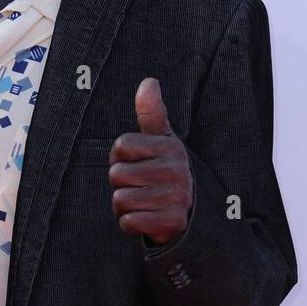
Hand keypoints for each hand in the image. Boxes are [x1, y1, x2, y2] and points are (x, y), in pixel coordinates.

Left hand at [108, 78, 192, 244]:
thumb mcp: (161, 141)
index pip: (120, 146)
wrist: (190, 211)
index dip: (118, 157)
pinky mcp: (172, 222)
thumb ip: (152, 113)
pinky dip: (130, 223)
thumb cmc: (166, 170)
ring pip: (120, 200)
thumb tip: (149, 82)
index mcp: (170, 147)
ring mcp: (176, 197)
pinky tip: (145, 217)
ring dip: (123, 206)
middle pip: (117, 175)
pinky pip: (129, 222)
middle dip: (120, 184)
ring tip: (141, 202)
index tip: (134, 162)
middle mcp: (176, 170)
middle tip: (138, 186)